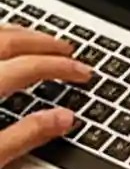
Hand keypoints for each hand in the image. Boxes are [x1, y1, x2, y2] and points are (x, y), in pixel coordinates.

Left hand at [0, 29, 92, 165]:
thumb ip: (27, 135)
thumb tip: (65, 119)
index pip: (30, 67)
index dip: (62, 67)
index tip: (83, 73)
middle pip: (9, 41)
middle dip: (43, 42)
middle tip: (67, 49)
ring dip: (16, 33)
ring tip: (34, 38)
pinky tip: (1, 47)